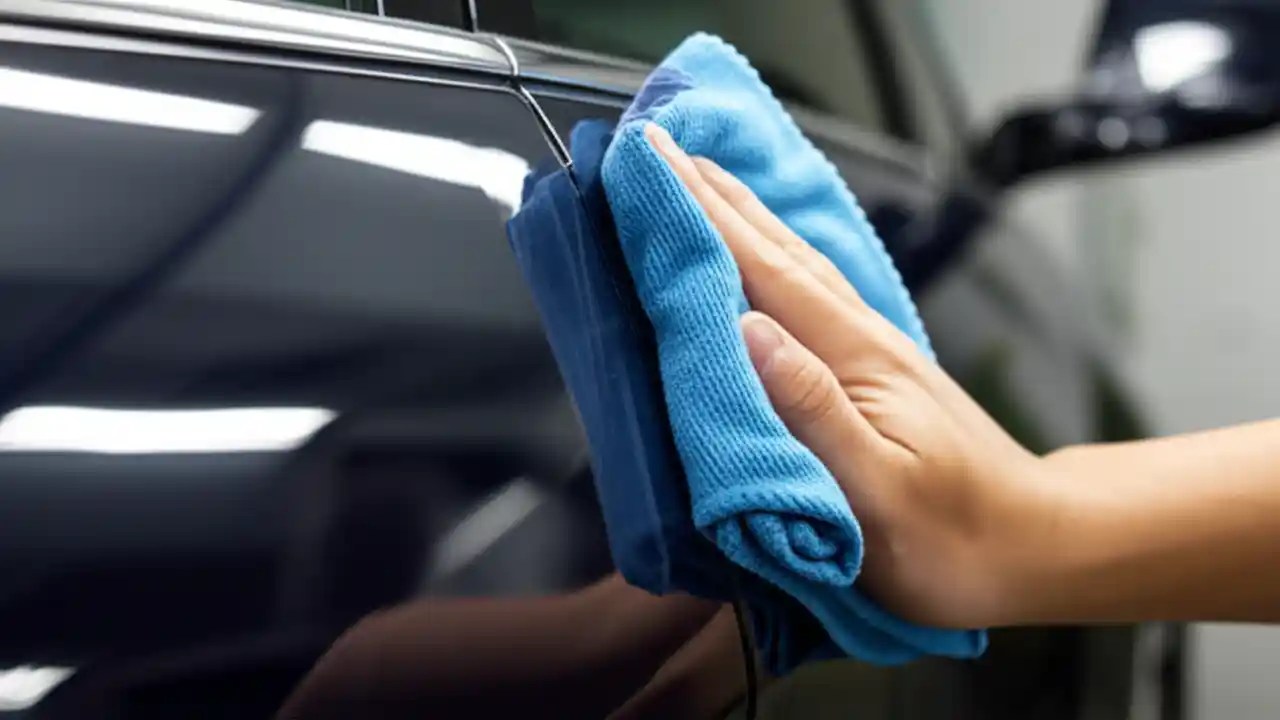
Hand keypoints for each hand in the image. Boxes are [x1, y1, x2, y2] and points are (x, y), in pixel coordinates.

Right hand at [647, 124, 1068, 628]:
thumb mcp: (880, 491)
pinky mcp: (875, 368)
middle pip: (778, 250)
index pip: (765, 271)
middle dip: (715, 196)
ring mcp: (872, 349)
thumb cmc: (954, 538)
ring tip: (702, 177)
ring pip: (797, 262)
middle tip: (661, 146)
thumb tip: (749, 331)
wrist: (1034, 543)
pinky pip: (812, 290)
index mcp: (854, 358)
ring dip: (745, 215)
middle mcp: (862, 338)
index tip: (657, 164)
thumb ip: (815, 410)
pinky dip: (775, 255)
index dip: (706, 216)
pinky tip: (768, 251)